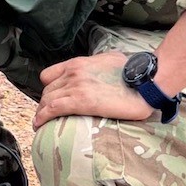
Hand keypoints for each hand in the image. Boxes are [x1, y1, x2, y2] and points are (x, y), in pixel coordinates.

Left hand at [32, 51, 153, 129]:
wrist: (146, 82)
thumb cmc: (134, 72)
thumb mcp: (110, 60)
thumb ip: (97, 66)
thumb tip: (99, 72)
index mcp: (78, 63)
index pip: (49, 75)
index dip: (48, 89)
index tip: (51, 100)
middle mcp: (73, 72)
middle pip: (47, 90)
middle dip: (45, 104)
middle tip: (47, 117)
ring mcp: (76, 86)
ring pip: (47, 100)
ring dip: (42, 113)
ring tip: (41, 124)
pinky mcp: (81, 101)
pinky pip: (53, 109)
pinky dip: (43, 117)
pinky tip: (39, 125)